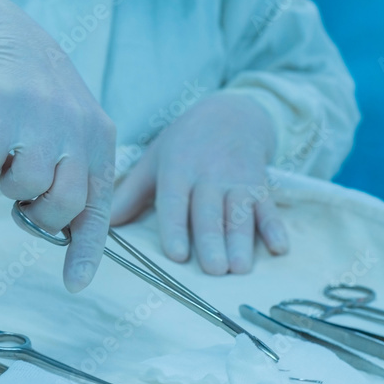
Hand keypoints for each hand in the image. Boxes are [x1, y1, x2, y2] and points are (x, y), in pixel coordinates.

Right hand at [0, 0, 115, 292]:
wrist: (0, 34)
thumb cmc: (36, 96)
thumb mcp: (71, 128)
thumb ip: (73, 173)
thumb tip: (65, 231)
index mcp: (99, 138)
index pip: (99, 205)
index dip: (87, 250)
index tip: (76, 284)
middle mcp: (77, 128)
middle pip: (64, 203)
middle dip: (39, 215)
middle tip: (24, 198)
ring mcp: (41, 117)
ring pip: (24, 186)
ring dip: (7, 185)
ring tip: (6, 161)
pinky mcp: (2, 106)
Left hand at [110, 94, 287, 274]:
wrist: (230, 112)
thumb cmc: (184, 144)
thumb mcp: (154, 160)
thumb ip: (130, 194)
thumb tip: (102, 223)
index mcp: (177, 169)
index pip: (174, 201)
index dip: (175, 227)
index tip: (177, 255)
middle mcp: (209, 175)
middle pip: (210, 212)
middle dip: (212, 241)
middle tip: (214, 270)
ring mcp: (237, 180)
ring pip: (240, 213)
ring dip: (242, 241)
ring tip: (241, 268)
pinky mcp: (260, 184)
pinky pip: (269, 207)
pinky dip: (276, 227)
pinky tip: (280, 249)